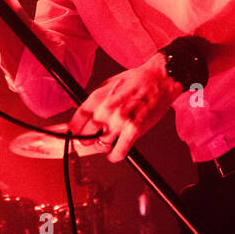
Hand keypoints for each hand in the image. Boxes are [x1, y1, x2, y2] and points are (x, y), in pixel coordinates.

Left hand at [67, 51, 183, 162]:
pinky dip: (115, 155)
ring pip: (102, 145)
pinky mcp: (134, 130)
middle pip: (86, 137)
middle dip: (89, 140)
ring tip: (110, 141)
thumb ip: (96, 100)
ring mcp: (119, 121)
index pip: (75, 122)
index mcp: (97, 98)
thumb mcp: (109, 83)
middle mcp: (105, 110)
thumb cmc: (137, 80)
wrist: (160, 78)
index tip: (75, 135)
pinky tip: (115, 153)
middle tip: (95, 138)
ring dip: (104, 146)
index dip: (74, 131)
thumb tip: (84, 114)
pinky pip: (118, 152)